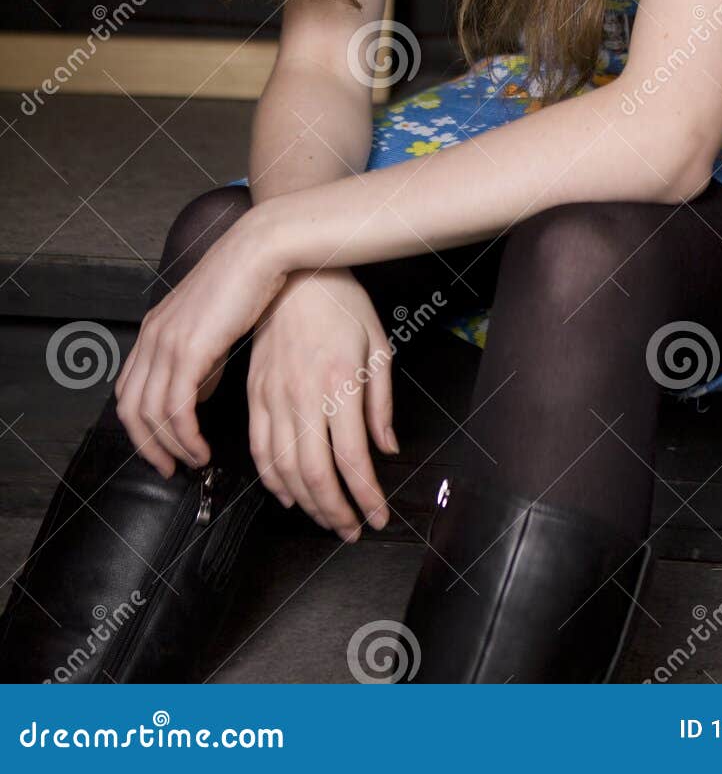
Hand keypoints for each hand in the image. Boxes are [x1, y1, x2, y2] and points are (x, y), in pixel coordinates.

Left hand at [114, 211, 286, 477]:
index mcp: (156, 329)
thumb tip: (200, 392)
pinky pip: (175, 408)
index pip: (129, 391)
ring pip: (149, 414)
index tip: (163, 448)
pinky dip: (185, 436)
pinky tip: (202, 446)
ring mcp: (166, 342)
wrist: (262, 249)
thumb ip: (201, 359)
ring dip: (170, 447)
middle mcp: (152, 337)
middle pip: (129, 409)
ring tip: (193, 460)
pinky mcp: (187, 349)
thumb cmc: (249, 282)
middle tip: (170, 468)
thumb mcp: (214, 325)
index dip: (141, 427)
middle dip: (147, 446)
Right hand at [247, 268, 397, 541]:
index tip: (378, 518)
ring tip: (327, 519)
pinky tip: (288, 494)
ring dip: (306, 504)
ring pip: (284, 469)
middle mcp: (303, 397)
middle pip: (316, 475)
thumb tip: (387, 449)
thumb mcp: (378, 346)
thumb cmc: (342, 303)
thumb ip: (381, 403)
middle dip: (335, 512)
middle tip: (352, 530)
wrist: (294, 272)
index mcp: (340, 385)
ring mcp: (273, 397)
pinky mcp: (253, 395)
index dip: (366, 498)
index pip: (353, 460)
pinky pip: (258, 449)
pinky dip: (272, 480)